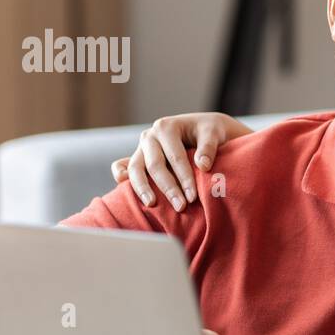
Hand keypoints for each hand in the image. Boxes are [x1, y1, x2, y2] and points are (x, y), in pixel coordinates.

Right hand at [110, 113, 252, 211]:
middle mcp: (150, 136)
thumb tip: (202, 165)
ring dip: (143, 188)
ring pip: (135, 168)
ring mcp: (141, 148)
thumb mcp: (214, 132)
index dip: (184, 178)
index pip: (175, 157)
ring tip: (151, 204)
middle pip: (154, 165)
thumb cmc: (209, 131)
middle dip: (168, 188)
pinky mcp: (138, 157)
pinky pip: (122, 165)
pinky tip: (123, 188)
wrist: (202, 129)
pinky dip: (120, 175)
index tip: (193, 197)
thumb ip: (209, 147)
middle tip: (180, 206)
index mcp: (166, 127)